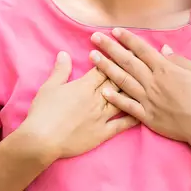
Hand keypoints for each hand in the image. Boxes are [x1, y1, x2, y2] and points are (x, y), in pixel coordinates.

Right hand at [18, 51, 139, 161]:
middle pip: (117, 81)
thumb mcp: (49, 87)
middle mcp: (97, 99)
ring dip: (135, 91)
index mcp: (84, 86)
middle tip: (142, 62)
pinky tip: (144, 112)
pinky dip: (134, 118)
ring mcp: (102, 116)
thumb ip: (60, 70)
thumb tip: (64, 53)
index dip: (114, 59)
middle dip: (129, 70)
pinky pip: (122, 124)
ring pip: (123, 100)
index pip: (104, 69)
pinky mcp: (103, 133)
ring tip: (149, 84)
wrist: (42, 140)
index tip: (125, 50)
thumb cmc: (42, 112)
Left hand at [88, 28, 190, 143]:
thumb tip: (164, 49)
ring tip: (93, 57)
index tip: (115, 31)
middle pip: (128, 61)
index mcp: (166, 69)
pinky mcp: (147, 116)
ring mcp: (148, 99)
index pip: (142, 50)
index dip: (128, 39)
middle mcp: (153, 82)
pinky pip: (127, 105)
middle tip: (95, 37)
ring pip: (123, 80)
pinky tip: (102, 91)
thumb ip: (179, 60)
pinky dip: (115, 98)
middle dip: (110, 48)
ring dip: (106, 67)